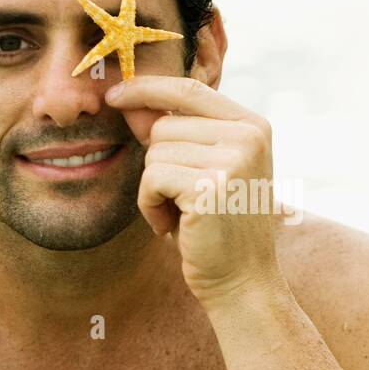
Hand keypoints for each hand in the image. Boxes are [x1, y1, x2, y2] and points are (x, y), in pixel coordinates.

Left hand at [105, 75, 285, 308]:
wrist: (243, 282)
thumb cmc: (218, 228)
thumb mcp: (202, 171)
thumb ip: (171, 134)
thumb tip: (126, 98)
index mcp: (252, 126)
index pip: (190, 88)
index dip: (148, 88)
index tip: (116, 95)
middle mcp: (248, 136)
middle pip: (164, 125)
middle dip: (157, 163)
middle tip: (179, 200)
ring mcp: (233, 159)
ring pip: (155, 152)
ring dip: (153, 188)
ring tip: (180, 215)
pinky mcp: (209, 186)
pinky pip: (152, 178)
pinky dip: (150, 205)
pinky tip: (172, 226)